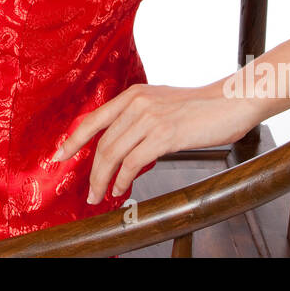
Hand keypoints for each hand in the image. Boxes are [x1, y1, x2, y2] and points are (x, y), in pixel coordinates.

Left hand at [51, 84, 260, 204]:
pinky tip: (121, 189)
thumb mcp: (162, 104)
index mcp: (133, 94)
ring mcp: (149, 118)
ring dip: (103, 180)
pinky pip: (132, 162)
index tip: (59, 156)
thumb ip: (140, 118)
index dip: (73, 140)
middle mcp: (136, 103)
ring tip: (101, 196)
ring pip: (113, 154)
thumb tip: (122, 146)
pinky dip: (123, 180)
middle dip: (92, 171)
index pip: (94, 119)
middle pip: (102, 143)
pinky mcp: (164, 134)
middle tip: (90, 192)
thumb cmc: (200, 108)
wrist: (231, 102)